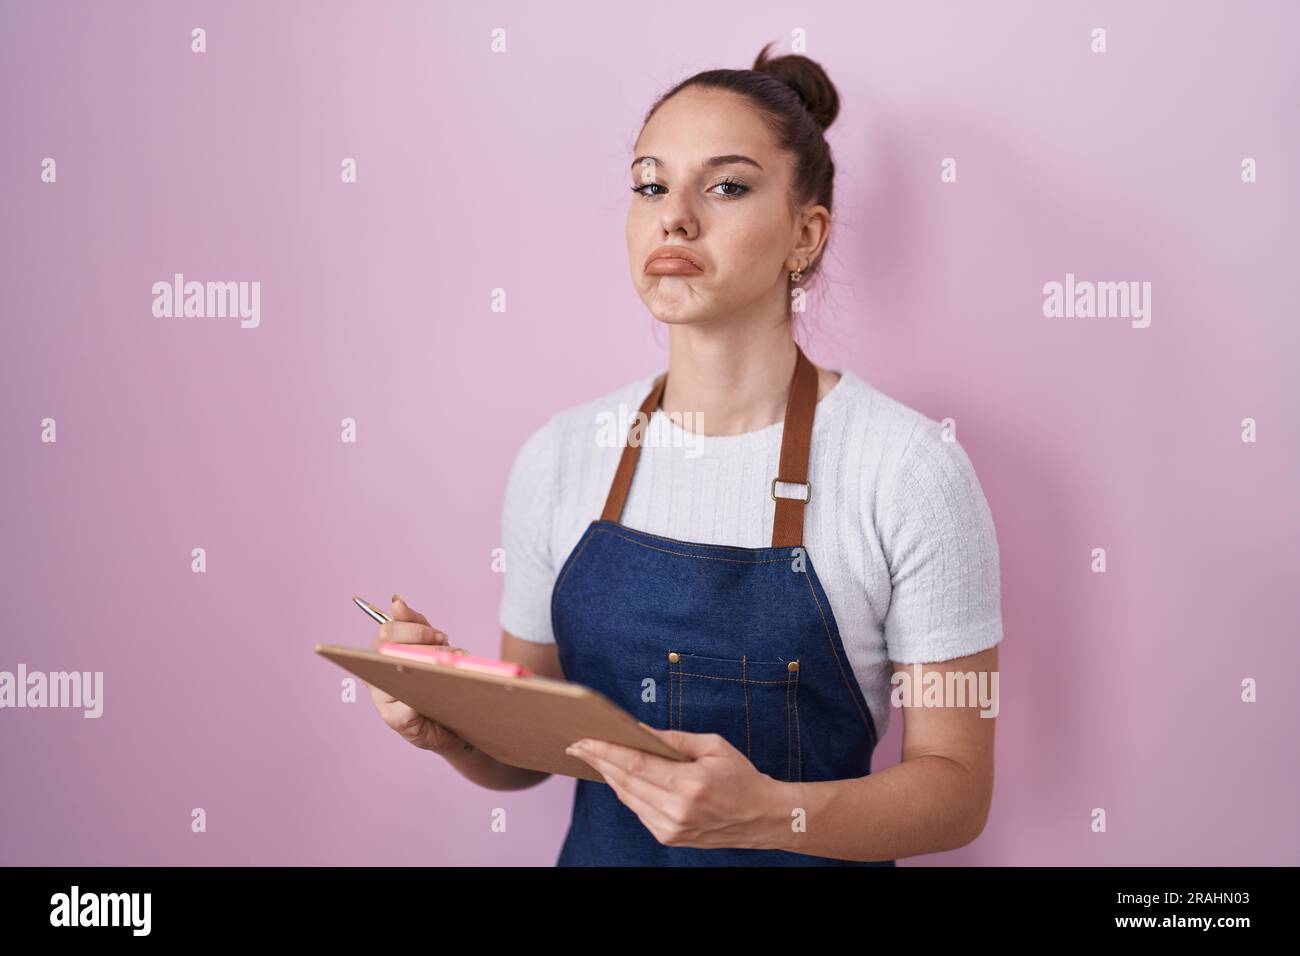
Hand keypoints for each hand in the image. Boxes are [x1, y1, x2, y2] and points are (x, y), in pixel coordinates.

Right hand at [367, 595, 468, 754]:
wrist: (454, 725)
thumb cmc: (438, 682)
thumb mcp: (429, 646)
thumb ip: (416, 624)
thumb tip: (396, 602)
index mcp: (381, 653)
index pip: (387, 630)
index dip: (415, 629)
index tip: (439, 635)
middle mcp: (374, 674)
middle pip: (388, 646)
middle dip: (426, 645)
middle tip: (451, 651)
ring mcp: (381, 698)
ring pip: (401, 670)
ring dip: (434, 666)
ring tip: (458, 668)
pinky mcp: (394, 720)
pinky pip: (408, 705)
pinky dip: (432, 693)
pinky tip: (451, 690)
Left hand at [565, 726, 784, 849]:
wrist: (762, 817)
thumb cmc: (740, 776)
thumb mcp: (713, 746)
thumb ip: (674, 739)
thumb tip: (638, 729)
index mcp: (690, 785)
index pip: (636, 765)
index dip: (606, 752)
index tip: (584, 741)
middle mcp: (678, 811)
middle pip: (625, 782)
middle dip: (599, 761)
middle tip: (577, 745)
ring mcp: (671, 829)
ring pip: (627, 798)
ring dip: (608, 776)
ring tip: (592, 756)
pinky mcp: (669, 837)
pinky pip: (638, 809)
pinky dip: (625, 790)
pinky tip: (616, 775)